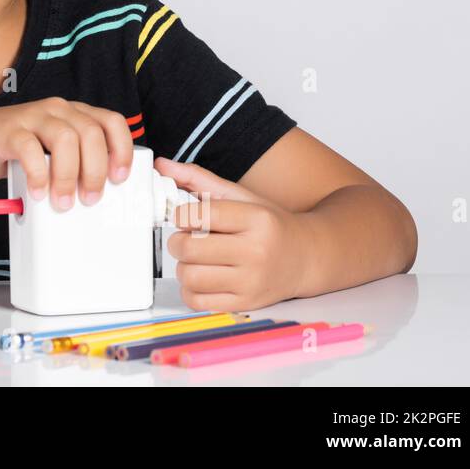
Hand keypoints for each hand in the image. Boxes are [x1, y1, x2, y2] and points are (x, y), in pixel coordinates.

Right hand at [0, 97, 134, 210]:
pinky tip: (37, 192)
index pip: (111, 122)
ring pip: (66, 138)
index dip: (122, 150)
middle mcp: (57, 110)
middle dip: (95, 172)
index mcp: (74, 114)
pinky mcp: (9, 130)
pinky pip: (30, 149)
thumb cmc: (17, 152)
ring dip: (68, 176)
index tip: (120, 178)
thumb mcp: (54, 155)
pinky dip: (38, 175)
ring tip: (61, 201)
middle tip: (89, 199)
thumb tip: (103, 195)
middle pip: (91, 134)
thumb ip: (76, 164)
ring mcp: (32, 117)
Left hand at [156, 156, 312, 310]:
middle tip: (186, 239)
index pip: (199, 215)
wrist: (306, 257)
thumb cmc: (270, 226)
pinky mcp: (245, 303)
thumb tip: (163, 165)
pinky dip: (190, 290)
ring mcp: (251, 281)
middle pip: (189, 248)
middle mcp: (256, 252)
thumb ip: (199, 179)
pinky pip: (197, 302)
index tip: (185, 217)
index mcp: (256, 220)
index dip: (181, 215)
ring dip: (183, 267)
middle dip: (178, 241)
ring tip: (196, 259)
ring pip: (190, 276)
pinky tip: (202, 278)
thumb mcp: (240, 196)